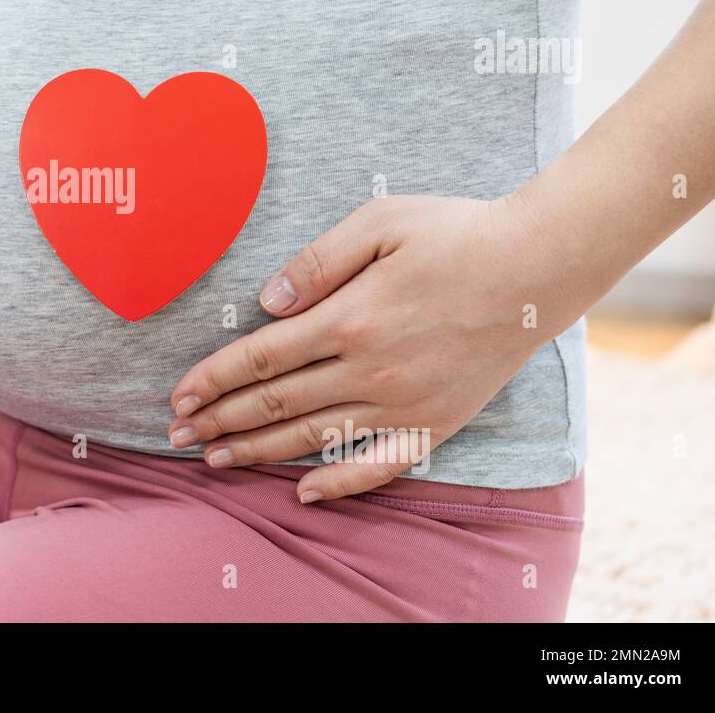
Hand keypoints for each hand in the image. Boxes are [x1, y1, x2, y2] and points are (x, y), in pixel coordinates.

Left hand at [167, 194, 573, 502]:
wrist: (538, 267)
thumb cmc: (455, 234)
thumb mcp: (378, 222)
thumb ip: (315, 263)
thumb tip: (265, 303)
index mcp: (350, 318)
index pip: (261, 358)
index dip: (214, 379)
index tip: (178, 396)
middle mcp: (371, 370)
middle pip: (277, 404)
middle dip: (220, 420)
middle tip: (176, 437)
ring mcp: (403, 403)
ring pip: (314, 438)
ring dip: (258, 452)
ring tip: (216, 460)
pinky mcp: (436, 422)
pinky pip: (378, 466)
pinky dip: (339, 483)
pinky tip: (303, 493)